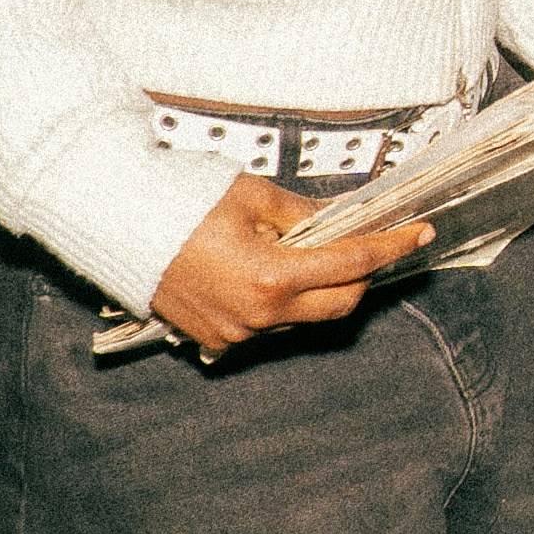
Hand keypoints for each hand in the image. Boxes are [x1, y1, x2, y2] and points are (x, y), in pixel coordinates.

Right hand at [148, 173, 433, 355]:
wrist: (113, 221)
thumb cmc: (179, 200)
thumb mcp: (252, 194)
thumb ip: (304, 213)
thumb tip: (341, 218)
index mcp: (273, 277)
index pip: (354, 262)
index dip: (392, 245)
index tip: (419, 233)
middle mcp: (259, 315)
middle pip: (341, 302)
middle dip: (362, 273)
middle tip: (370, 242)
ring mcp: (237, 333)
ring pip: (304, 317)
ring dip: (318, 288)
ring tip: (306, 250)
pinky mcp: (216, 339)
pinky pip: (267, 326)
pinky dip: (280, 302)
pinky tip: (267, 272)